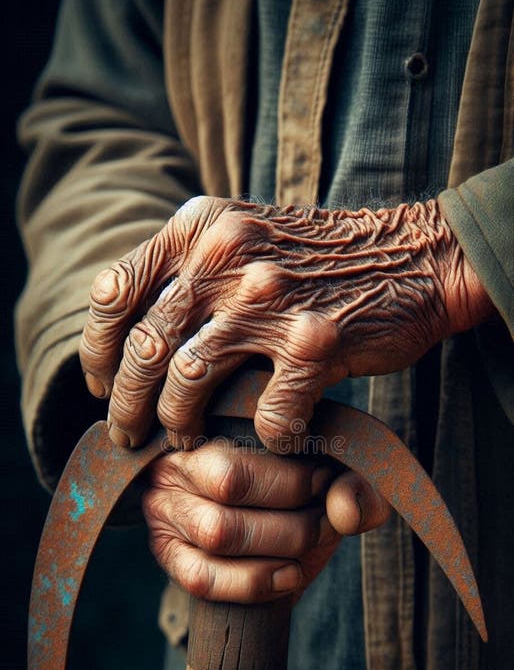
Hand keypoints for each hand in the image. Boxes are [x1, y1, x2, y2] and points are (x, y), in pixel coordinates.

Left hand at [79, 196, 491, 449]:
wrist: (413, 256)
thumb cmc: (318, 261)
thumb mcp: (242, 237)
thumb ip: (188, 271)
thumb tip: (130, 342)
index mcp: (200, 227)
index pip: (114, 292)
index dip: (97, 350)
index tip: (101, 384)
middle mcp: (225, 254)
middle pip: (144, 347)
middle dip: (125, 405)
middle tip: (127, 436)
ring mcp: (270, 297)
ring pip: (187, 380)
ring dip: (178, 425)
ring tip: (183, 442)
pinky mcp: (314, 342)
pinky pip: (266, 413)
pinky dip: (265, 435)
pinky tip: (273, 436)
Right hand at [142, 442, 389, 602]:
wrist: (274, 533)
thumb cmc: (297, 492)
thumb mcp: (331, 477)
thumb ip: (357, 483)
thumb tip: (346, 506)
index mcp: (213, 423)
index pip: (250, 442)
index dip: (296, 476)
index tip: (327, 483)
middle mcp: (178, 461)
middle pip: (230, 485)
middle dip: (293, 511)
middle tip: (323, 521)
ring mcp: (166, 509)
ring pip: (218, 532)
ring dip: (279, 546)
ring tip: (307, 545)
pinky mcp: (168, 554)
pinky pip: (201, 576)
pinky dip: (254, 582)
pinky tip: (288, 575)